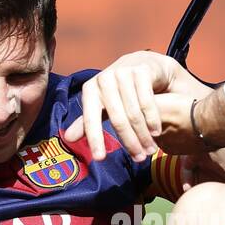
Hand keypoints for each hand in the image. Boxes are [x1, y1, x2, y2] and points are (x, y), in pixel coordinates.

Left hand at [66, 51, 212, 161]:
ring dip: (143, 135)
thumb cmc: (119, 90)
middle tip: (139, 159)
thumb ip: (87, 121)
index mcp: (90, 89)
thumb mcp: (101, 103)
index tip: (100, 159)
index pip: (90, 118)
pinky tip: (156, 133)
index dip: (94, 138)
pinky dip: (152, 119)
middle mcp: (104, 79)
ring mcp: (123, 72)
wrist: (143, 65)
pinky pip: (147, 101)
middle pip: (117, 119)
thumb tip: (68, 138)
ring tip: (150, 150)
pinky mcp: (141, 71)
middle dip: (129, 142)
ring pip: (134, 113)